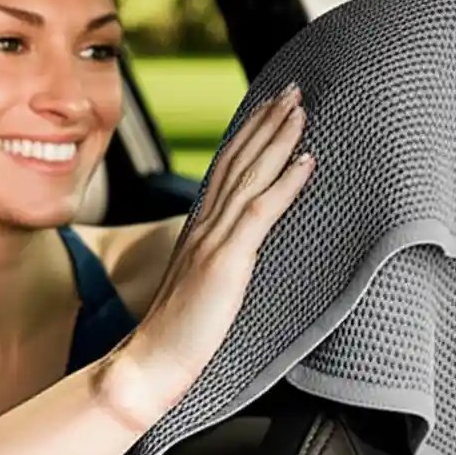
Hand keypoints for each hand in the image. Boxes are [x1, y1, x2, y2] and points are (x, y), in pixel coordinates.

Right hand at [95, 84, 313, 422]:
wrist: (148, 365)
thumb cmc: (179, 334)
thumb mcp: (203, 284)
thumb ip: (221, 258)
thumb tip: (246, 249)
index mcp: (200, 228)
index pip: (228, 166)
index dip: (253, 132)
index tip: (274, 106)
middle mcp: (206, 225)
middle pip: (240, 159)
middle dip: (268, 121)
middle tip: (294, 89)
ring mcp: (215, 240)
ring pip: (251, 175)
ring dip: (279, 139)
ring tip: (302, 109)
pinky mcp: (226, 261)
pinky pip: (261, 212)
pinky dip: (286, 183)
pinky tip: (307, 162)